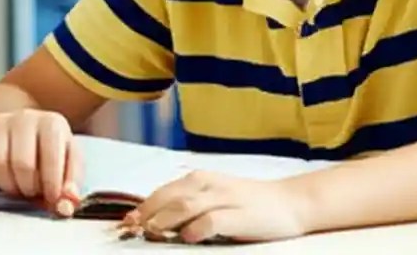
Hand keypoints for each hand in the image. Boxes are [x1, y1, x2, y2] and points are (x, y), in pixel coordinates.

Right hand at [0, 109, 82, 214]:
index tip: (51, 198)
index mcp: (51, 124)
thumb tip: (66, 205)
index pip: (51, 155)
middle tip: (32, 192)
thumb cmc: (47, 151)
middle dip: (28, 188)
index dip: (51, 183)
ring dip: (8, 186)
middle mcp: (24, 118)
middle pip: (22, 163)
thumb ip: (71, 186)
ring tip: (17, 187)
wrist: (19, 129)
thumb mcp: (68, 163)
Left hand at [124, 171, 310, 243]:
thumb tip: (155, 219)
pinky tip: (187, 237)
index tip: (124, 222)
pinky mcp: (240, 215)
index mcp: (200, 179)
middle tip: (130, 229)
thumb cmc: (250, 203)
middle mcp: (209, 184)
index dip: (142, 207)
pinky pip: (212, 220)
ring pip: (185, 205)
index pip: (163, 191)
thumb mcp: (215, 197)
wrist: (291, 202)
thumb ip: (189, 204)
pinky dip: (195, 229)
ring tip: (149, 232)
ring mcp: (225, 198)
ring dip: (163, 220)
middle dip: (146, 213)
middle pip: (168, 197)